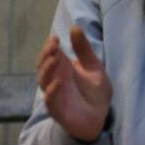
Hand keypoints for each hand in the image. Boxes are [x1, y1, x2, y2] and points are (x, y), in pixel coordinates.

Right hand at [37, 26, 112, 141]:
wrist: (101, 118)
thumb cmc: (95, 92)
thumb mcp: (93, 67)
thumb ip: (83, 49)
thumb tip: (75, 26)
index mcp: (61, 69)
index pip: (49, 55)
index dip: (49, 46)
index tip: (55, 38)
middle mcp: (54, 80)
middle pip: (43, 66)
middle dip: (46, 55)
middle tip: (53, 45)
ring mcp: (54, 95)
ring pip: (44, 81)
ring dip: (47, 70)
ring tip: (55, 59)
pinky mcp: (58, 110)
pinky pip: (50, 100)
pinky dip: (52, 91)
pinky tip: (58, 82)